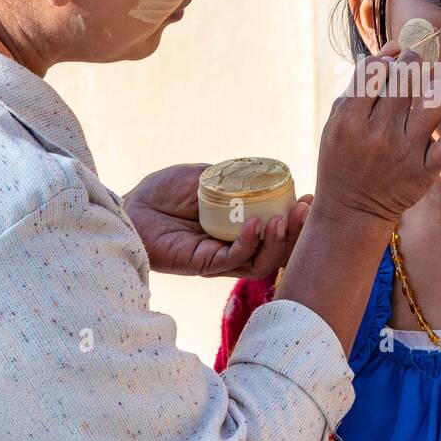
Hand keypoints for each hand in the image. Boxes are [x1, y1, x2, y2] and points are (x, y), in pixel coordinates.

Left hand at [123, 163, 311, 277]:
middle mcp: (234, 247)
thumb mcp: (206, 177)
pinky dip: (248, 243)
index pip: (277, 230)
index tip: (310, 198)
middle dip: (297, 233)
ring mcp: (220, 259)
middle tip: (306, 209)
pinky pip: (233, 260)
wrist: (131, 205)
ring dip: (278, 242)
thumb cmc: (163, 191)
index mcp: (239, 228)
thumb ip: (232, 179)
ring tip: (284, 219)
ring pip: (261, 260)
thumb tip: (262, 175)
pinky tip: (255, 224)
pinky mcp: (203, 265)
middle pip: (277, 250)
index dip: (297, 219)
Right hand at [310, 41, 440, 227]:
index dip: (385, 59)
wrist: (352, 210)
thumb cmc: (344, 156)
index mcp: (350, 119)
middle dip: (411, 63)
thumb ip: (361, 82)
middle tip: (410, 72)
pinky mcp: (426, 170)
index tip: (388, 68)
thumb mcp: (338, 119)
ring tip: (429, 89)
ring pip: (435, 98)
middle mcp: (379, 133)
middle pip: (407, 75)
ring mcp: (405, 152)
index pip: (375, 67)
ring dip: (436, 84)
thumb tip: (393, 48)